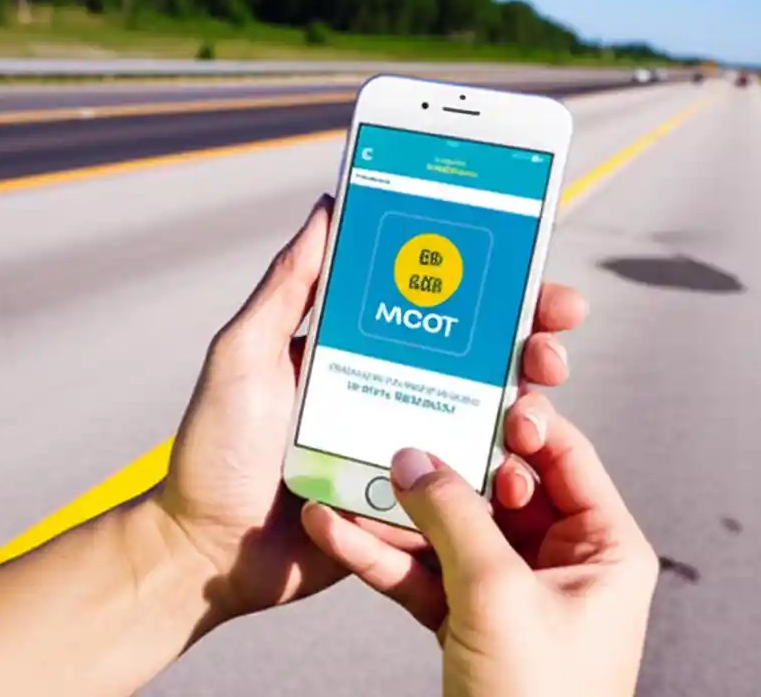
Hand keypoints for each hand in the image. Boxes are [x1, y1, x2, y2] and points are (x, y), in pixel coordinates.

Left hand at [154, 196, 588, 621]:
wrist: (206, 552)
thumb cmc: (215, 449)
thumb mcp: (243, 354)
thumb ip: (287, 287)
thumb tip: (329, 208)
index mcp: (358, 350)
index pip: (438, 308)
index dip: (493, 291)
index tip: (535, 278)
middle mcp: (388, 393)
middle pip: (478, 361)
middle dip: (528, 347)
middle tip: (553, 347)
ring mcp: (401, 450)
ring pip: (483, 423)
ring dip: (524, 410)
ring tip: (535, 412)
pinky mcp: (407, 506)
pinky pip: (463, 487)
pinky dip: (499, 476)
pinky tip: (522, 468)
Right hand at [302, 393, 658, 696]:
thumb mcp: (500, 595)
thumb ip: (457, 518)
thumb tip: (419, 459)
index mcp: (604, 549)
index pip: (564, 459)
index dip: (519, 423)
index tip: (474, 396)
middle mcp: (563, 565)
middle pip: (499, 491)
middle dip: (442, 468)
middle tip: (401, 432)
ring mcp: (512, 595)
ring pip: (452, 533)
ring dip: (398, 513)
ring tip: (351, 480)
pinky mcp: (469, 624)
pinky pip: (426, 575)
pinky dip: (384, 557)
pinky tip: (341, 533)